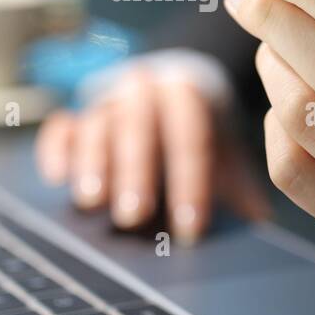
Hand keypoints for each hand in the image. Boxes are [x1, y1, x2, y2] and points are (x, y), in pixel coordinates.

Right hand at [35, 64, 269, 242]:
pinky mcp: (74, 116)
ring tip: (92, 202)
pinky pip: (60, 127)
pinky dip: (55, 149)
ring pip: (96, 124)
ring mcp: (105, 102)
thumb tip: (259, 220)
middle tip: (133, 217)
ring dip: (92, 163)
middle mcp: (143, 89)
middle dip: (135, 172)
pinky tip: (57, 178)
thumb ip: (238, 181)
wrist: (169, 88)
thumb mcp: (225, 148)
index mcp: (188, 93)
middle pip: (138, 125)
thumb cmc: (200, 130)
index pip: (191, 134)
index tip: (191, 227)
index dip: (191, 181)